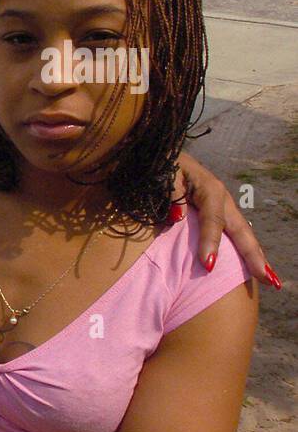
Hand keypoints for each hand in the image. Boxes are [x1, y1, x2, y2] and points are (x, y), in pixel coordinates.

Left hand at [176, 152, 279, 288]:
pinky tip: (251, 264)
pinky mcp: (219, 209)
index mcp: (210, 189)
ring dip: (255, 255)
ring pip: (242, 232)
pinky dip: (244, 248)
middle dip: (254, 256)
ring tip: (268, 278)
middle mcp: (222, 198)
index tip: (208, 266)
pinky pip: (234, 231)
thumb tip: (177, 217)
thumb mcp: (164, 174)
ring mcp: (223, 204)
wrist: (165, 151)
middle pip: (241, 230)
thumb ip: (171, 193)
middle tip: (268, 280)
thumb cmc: (163, 164)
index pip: (213, 221)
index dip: (210, 243)